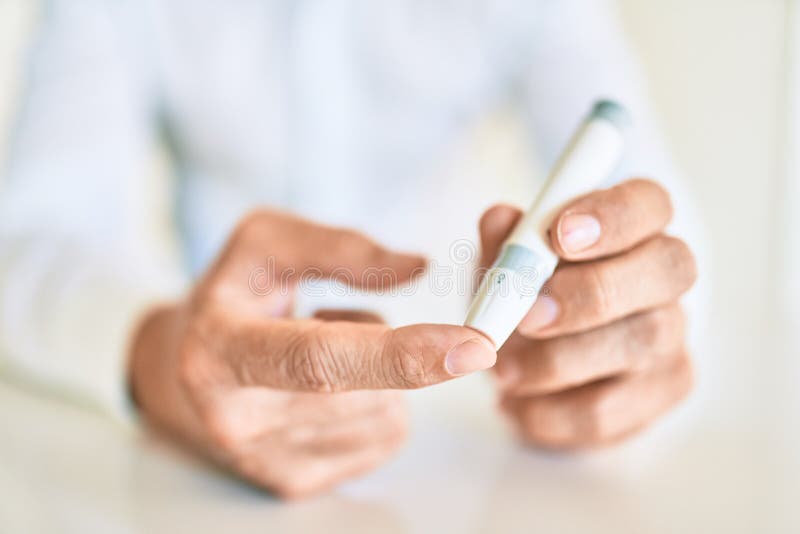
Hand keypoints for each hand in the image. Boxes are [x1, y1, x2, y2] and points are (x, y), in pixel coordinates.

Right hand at [130, 210, 496, 497]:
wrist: (184, 370)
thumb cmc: (232, 298)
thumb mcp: (265, 242)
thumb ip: (339, 248)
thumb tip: (417, 268)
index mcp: (221, 350)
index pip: (319, 360)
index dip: (400, 354)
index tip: (473, 346)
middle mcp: (237, 419)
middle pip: (368, 390)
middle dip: (385, 348)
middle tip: (331, 320)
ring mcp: (265, 461)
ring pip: (388, 416)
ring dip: (379, 376)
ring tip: (321, 355)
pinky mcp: (293, 484)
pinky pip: (383, 440)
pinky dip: (376, 405)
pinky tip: (327, 391)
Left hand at [479, 179, 696, 447]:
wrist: (531, 365)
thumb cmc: (526, 296)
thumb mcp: (505, 263)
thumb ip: (504, 242)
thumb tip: (499, 220)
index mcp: (634, 227)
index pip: (649, 203)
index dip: (613, 215)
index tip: (560, 234)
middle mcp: (665, 278)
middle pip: (668, 268)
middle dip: (593, 291)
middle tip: (528, 315)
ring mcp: (672, 337)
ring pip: (642, 341)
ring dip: (559, 360)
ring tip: (504, 371)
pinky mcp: (661, 393)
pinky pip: (613, 409)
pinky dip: (552, 412)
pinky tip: (516, 405)